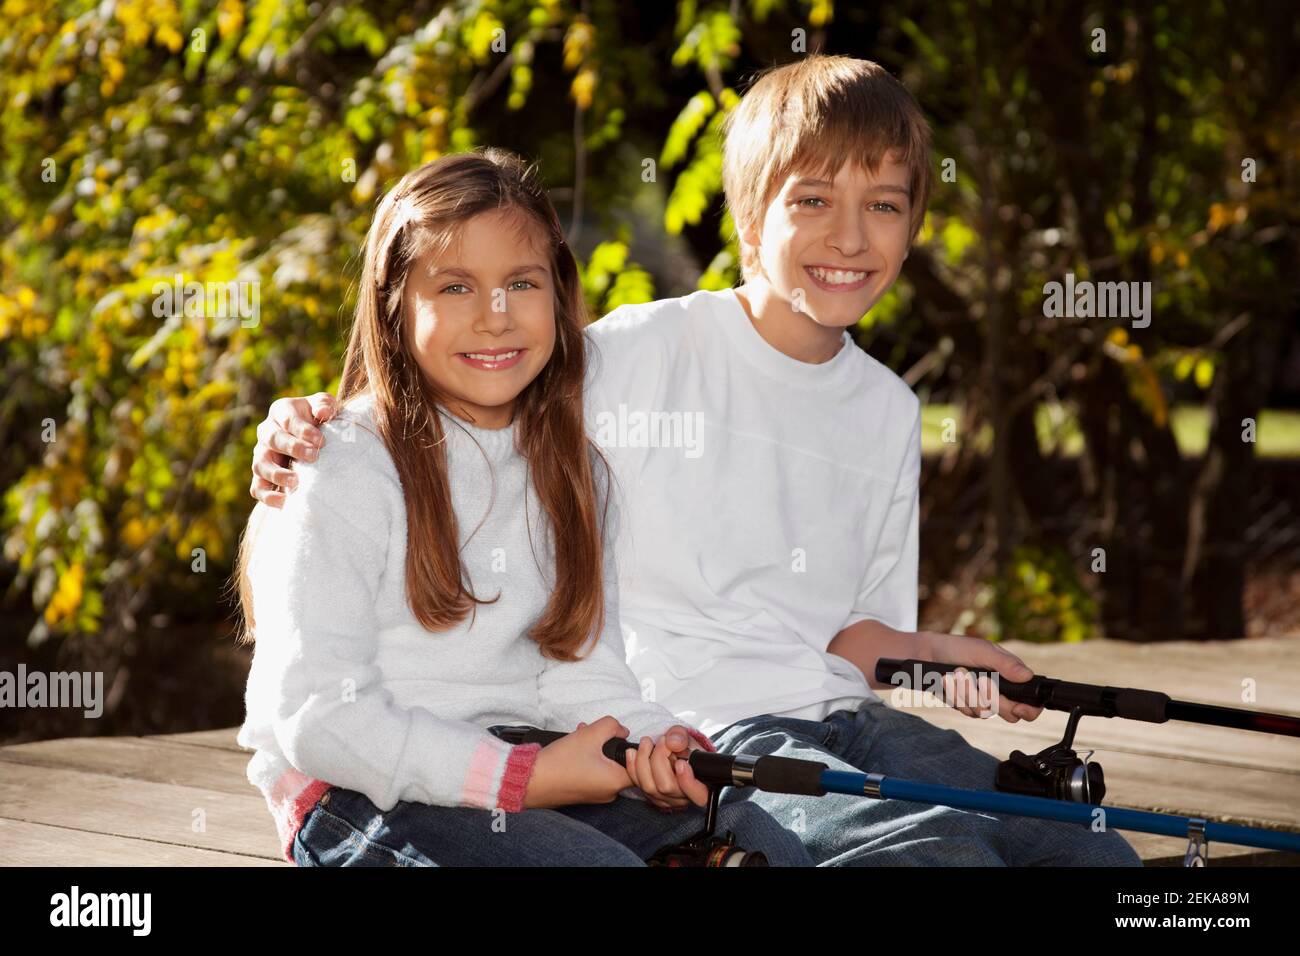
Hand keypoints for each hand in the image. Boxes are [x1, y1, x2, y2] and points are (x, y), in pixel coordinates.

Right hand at [249, 392, 338, 506]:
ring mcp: (262, 454)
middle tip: (313, 456)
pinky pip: (257, 488)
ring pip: (260, 464)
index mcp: (281, 412)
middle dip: (293, 448)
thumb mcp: (324, 406)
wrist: (314, 438)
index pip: (288, 419)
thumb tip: (324, 412)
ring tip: (296, 481)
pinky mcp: (262, 476)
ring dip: (277, 473)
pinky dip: (267, 496)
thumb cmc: (320, 419)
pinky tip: (284, 502)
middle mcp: (267, 432)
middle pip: (272, 439)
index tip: (321, 441)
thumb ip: (324, 405)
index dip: (303, 430)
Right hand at [521, 715, 633, 808]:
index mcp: (616, 783)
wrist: (530, 781)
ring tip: (580, 732)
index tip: (618, 734)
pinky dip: (587, 758)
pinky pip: (592, 772)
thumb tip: (622, 730)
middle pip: (619, 762)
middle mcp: (609, 794)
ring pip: (604, 765)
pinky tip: (574, 745)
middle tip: (593, 729)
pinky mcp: (582, 794)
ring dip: (595, 747)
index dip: (630, 745)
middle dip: (607, 741)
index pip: (638, 764)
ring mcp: (595, 796)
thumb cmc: (561, 761)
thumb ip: (612, 726)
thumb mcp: (590, 734)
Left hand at [622, 724, 709, 811]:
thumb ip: (681, 737)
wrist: (672, 753)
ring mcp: (664, 799)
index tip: (681, 763)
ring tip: (647, 743)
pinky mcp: (649, 795)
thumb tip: (673, 743)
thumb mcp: (686, 737)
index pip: (700, 796)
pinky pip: (637, 784)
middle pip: (667, 787)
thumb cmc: (684, 748)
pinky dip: (633, 766)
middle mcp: (682, 797)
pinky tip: (633, 753)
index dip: (688, 782)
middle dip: (659, 760)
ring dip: (643, 761)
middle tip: (662, 741)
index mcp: (700, 786)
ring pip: (649, 786)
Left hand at [920, 631, 1044, 723]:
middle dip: (992, 697)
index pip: (1031, 703)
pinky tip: (948, 681)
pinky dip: (956, 696)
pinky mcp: (966, 706)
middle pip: (1009, 714)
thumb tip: (1028, 676)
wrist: (928, 654)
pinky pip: (966, 711)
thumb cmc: (958, 648)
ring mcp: (983, 701)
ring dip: (968, 693)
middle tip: (980, 679)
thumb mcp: (982, 651)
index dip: (1029, 710)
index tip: (1018, 708)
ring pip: (984, 713)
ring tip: (958, 672)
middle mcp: (1000, 692)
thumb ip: (1005, 664)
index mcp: (1011, 677)